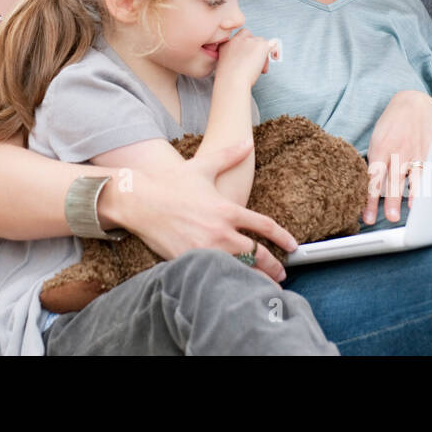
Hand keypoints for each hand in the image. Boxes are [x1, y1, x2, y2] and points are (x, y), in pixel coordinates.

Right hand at [102, 139, 296, 282]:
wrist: (139, 200)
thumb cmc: (170, 183)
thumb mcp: (202, 166)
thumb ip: (228, 156)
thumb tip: (247, 143)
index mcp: (227, 209)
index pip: (264, 226)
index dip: (283, 237)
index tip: (293, 246)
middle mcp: (220, 232)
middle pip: (257, 255)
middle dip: (273, 267)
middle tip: (281, 274)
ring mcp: (205, 249)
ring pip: (239, 270)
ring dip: (255, 279)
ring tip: (264, 286)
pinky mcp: (188, 261)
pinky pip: (215, 276)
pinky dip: (227, 282)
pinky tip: (234, 288)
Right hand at [213, 29, 271, 87]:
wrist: (232, 81)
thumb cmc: (228, 79)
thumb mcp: (225, 65)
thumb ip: (233, 58)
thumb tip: (244, 60)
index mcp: (226, 44)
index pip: (239, 37)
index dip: (246, 46)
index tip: (247, 55)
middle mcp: (237, 40)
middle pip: (251, 38)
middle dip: (255, 47)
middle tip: (255, 61)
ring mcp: (249, 41)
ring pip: (261, 42)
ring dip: (262, 54)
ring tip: (260, 67)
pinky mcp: (261, 45)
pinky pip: (272, 44)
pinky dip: (275, 51)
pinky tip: (274, 57)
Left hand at [364, 90, 431, 224]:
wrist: (413, 101)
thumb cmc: (392, 124)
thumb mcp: (377, 140)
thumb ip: (375, 162)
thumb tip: (370, 188)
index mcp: (381, 149)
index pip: (373, 180)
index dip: (370, 201)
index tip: (367, 218)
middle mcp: (399, 152)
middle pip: (395, 180)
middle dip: (393, 200)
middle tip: (391, 218)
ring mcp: (418, 152)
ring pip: (416, 178)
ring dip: (415, 196)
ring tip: (413, 212)